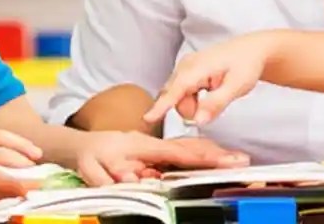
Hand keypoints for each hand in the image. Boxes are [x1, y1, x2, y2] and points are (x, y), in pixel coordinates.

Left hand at [75, 131, 249, 185]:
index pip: (177, 152)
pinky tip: (214, 159)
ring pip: (189, 148)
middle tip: (240, 160)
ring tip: (235, 160)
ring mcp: (156, 148)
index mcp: (142, 146)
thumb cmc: (89, 156)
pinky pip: (182, 153)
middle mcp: (153, 144)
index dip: (200, 157)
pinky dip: (200, 155)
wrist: (82, 145)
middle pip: (190, 147)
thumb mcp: (91, 168)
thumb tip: (130, 179)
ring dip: (212, 153)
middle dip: (216, 154)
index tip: (221, 161)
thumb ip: (109, 176)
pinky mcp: (156, 153)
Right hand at [143, 34, 273, 125]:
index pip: (175, 90)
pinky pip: (182, 93)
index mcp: (196, 67)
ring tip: (216, 94)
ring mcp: (185, 68)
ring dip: (193, 104)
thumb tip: (199, 121)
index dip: (161, 106)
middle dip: (191, 109)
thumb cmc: (247, 64)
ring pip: (178, 98)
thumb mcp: (237, 86)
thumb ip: (217, 103)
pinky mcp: (187, 72)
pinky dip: (193, 99)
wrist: (252, 50)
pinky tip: (209, 92)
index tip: (147, 118)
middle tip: (216, 103)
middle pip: (175, 99)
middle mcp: (185, 66)